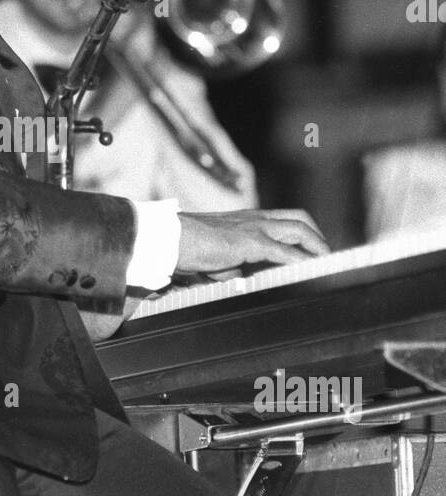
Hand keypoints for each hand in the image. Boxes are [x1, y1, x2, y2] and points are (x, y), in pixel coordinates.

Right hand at [176, 209, 329, 275]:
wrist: (169, 238)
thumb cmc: (184, 246)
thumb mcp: (211, 257)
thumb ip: (227, 265)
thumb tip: (236, 275)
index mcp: (244, 220)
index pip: (281, 220)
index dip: (300, 233)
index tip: (312, 247)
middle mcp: (253, 219)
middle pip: (297, 219)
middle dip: (316, 236)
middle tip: (326, 255)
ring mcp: (254, 228)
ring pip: (298, 230)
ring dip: (317, 246)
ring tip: (327, 264)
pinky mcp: (251, 242)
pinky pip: (285, 252)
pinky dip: (303, 262)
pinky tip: (311, 272)